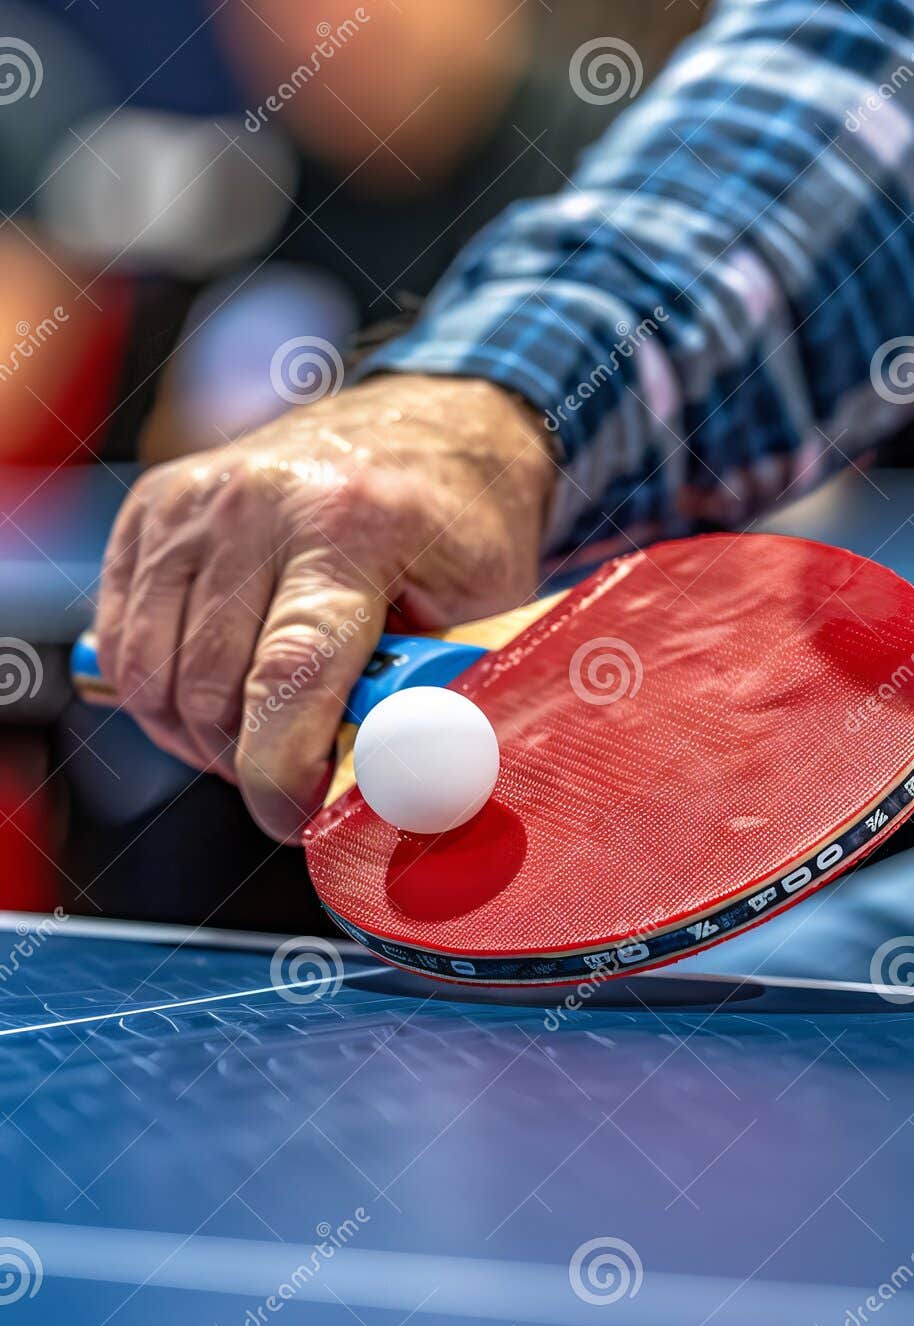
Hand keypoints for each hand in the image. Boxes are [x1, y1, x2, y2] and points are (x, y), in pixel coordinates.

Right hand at [95, 374, 555, 840]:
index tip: (296, 817)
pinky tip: (216, 696)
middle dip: (244, 763)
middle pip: (208, 688)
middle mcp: (256, 501)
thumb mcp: (481, 603)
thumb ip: (436, 688)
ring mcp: (193, 500)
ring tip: (255, 738)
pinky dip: (159, 692)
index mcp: (350, 523)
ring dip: (195, 736)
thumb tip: (405, 786)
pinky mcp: (151, 508)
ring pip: (151, 674)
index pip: (285, 674)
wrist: (423, 424)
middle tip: (293, 780)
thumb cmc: (456, 522)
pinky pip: (122, 638)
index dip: (281, 772)